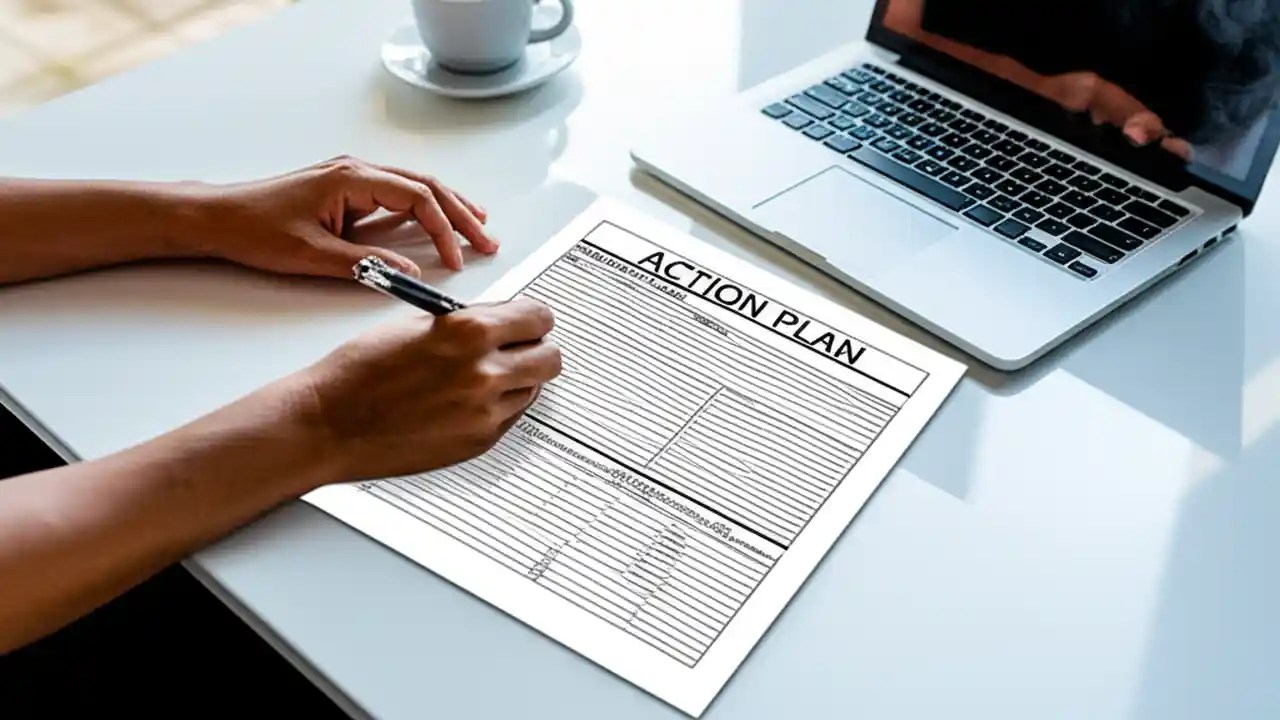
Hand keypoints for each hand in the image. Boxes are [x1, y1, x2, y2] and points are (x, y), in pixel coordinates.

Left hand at [190, 155, 497, 277]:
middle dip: (461, 213)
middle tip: (488, 239)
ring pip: (416, 187)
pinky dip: (425, 208)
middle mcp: (357, 171)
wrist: (218, 218)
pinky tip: (438, 221)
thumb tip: (408, 273)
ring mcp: (353, 179)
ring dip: (449, 206)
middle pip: (426, 186)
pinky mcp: (347, 191)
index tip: (457, 257)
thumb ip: (366, 266)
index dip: (444, 229)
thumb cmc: (254, 230)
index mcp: (351, 179)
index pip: (417, 198)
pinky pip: (398, 194)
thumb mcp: (312, 256)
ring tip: (478, 226)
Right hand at [298, 298, 561, 482]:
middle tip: (517, 349)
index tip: (528, 321)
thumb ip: (466, 321)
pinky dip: (498, 406)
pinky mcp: (479, 441)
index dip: (532, 318)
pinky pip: (511, 416)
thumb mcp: (416, 324)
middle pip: (550, 357)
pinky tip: (467, 400)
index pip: (537, 317)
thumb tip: (500, 320)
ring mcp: (485, 411)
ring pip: (533, 389)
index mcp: (469, 331)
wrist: (328, 423)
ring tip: (482, 376)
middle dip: (535, 349)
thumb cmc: (359, 372)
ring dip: (517, 379)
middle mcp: (484, 371)